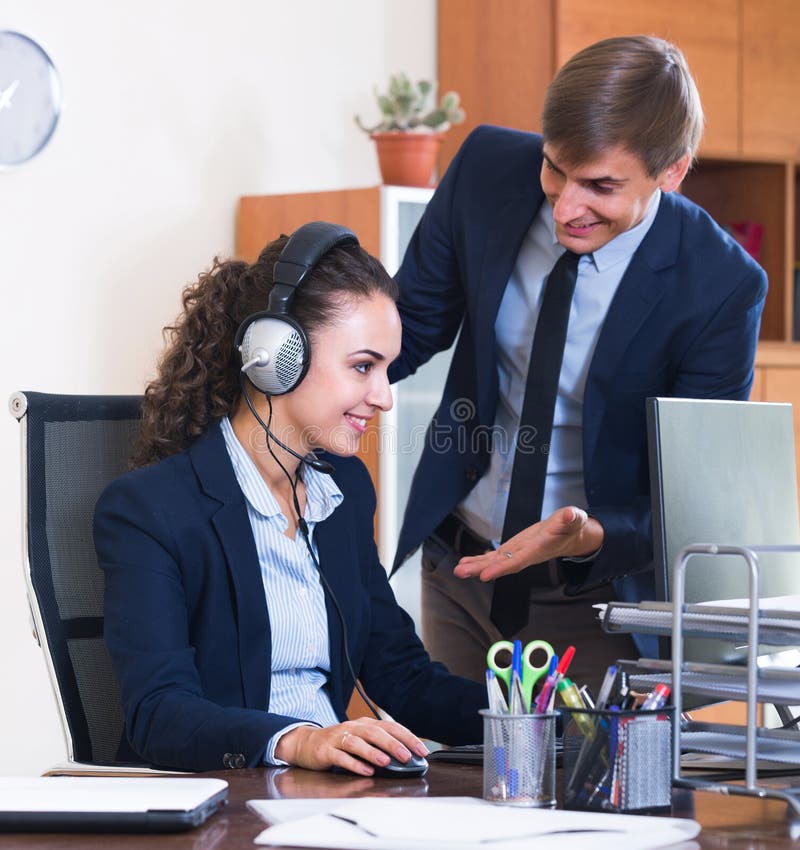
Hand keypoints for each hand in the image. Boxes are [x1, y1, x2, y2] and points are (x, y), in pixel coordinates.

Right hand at [274, 717, 428, 775]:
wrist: (307, 743)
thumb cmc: (339, 743)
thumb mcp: (361, 740)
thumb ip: (380, 745)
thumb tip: (406, 756)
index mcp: (365, 724)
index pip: (391, 727)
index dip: (408, 737)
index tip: (422, 750)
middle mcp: (353, 727)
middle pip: (375, 732)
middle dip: (393, 744)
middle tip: (407, 756)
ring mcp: (338, 738)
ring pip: (357, 742)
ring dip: (373, 752)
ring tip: (386, 762)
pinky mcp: (326, 750)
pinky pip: (341, 756)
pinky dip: (354, 764)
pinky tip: (365, 771)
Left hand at [452, 506, 602, 581]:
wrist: (568, 536)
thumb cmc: (570, 527)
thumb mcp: (574, 519)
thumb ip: (571, 518)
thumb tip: (570, 514)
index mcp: (538, 550)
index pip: (518, 561)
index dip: (502, 568)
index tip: (485, 575)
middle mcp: (524, 555)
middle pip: (501, 564)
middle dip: (481, 569)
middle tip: (461, 572)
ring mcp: (517, 553)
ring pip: (494, 562)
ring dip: (476, 566)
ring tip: (458, 569)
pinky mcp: (513, 549)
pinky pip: (494, 557)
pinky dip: (480, 560)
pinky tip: (465, 562)